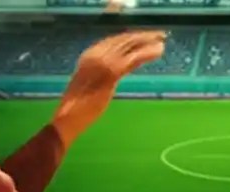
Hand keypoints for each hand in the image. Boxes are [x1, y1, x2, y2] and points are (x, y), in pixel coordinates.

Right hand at [52, 31, 165, 145]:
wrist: (68, 117)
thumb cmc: (77, 107)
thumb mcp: (91, 85)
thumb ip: (103, 74)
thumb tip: (119, 67)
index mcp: (89, 55)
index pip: (114, 40)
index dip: (131, 37)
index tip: (144, 36)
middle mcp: (95, 54)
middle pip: (123, 40)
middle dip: (142, 36)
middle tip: (159, 35)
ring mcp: (103, 62)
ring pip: (130, 46)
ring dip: (147, 42)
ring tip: (161, 41)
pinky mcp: (112, 72)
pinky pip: (134, 59)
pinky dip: (147, 53)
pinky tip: (159, 51)